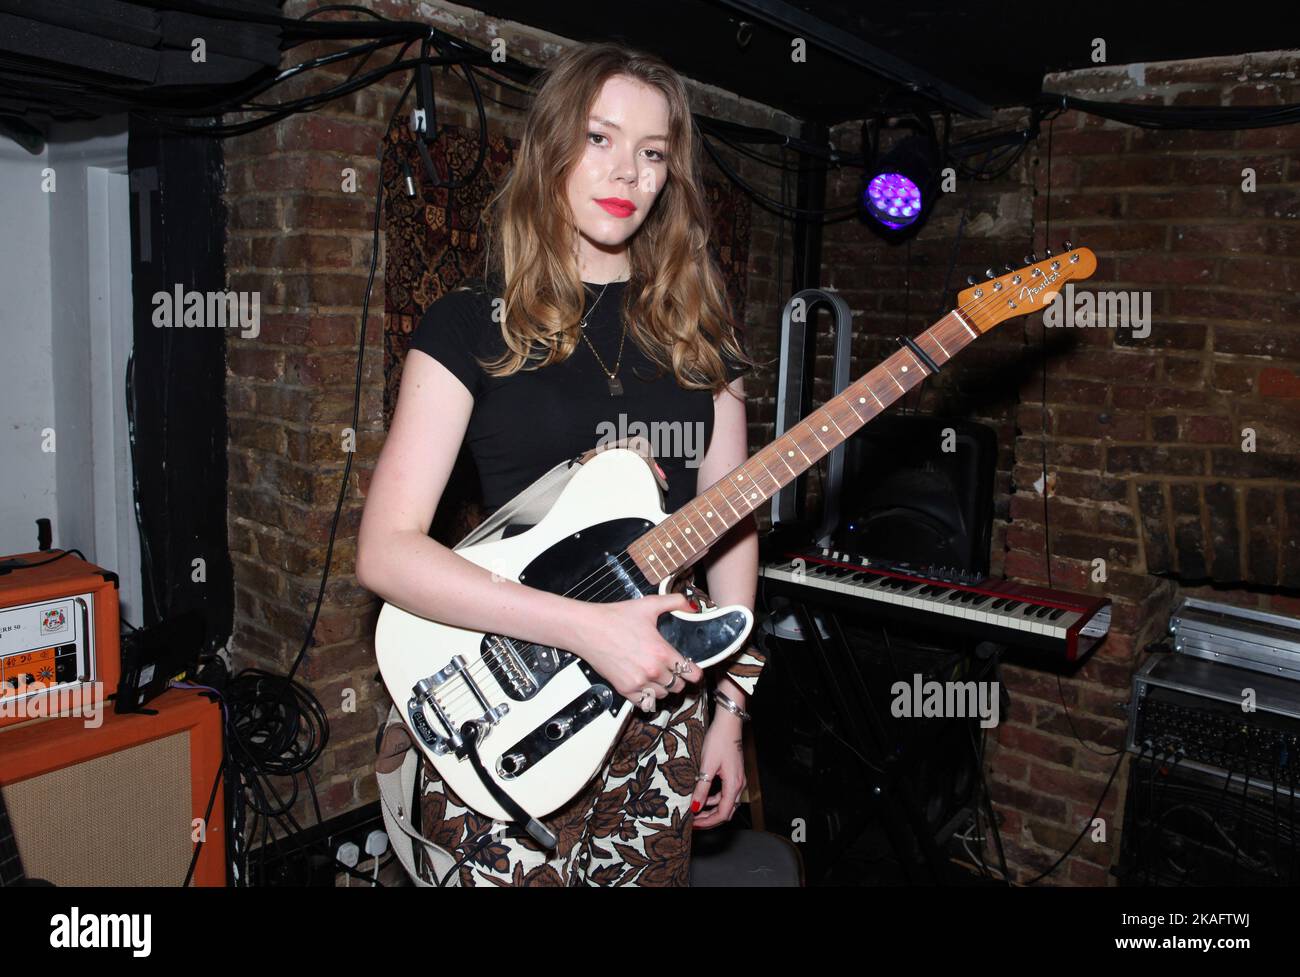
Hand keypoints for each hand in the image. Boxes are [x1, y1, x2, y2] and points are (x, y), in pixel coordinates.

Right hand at [569, 593, 702, 708]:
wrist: (588, 629)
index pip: (691, 674)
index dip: (694, 672)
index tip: (692, 669)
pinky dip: (648, 696)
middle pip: (678, 686)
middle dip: (678, 678)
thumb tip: (690, 606)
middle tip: (674, 670)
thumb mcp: (648, 604)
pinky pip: (645, 702)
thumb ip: (673, 602)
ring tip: (659, 676)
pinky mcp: (624, 689)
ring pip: (663, 695)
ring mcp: (638, 682)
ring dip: (664, 687)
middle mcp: (652, 671)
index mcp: (661, 652)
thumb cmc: (614, 618)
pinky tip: (646, 684)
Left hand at [692, 709, 744, 828]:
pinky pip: (725, 793)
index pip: (722, 814)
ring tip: (695, 810)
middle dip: (710, 819)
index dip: (708, 822)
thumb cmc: (719, 740)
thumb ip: (701, 788)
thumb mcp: (706, 766)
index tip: (693, 824)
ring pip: (726, 803)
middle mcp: (738, 785)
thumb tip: (695, 807)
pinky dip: (714, 799)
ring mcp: (738, 779)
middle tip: (693, 822)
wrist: (729, 723)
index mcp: (733, 785)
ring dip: (711, 809)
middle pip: (726, 811)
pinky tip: (703, 796)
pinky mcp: (734, 773)